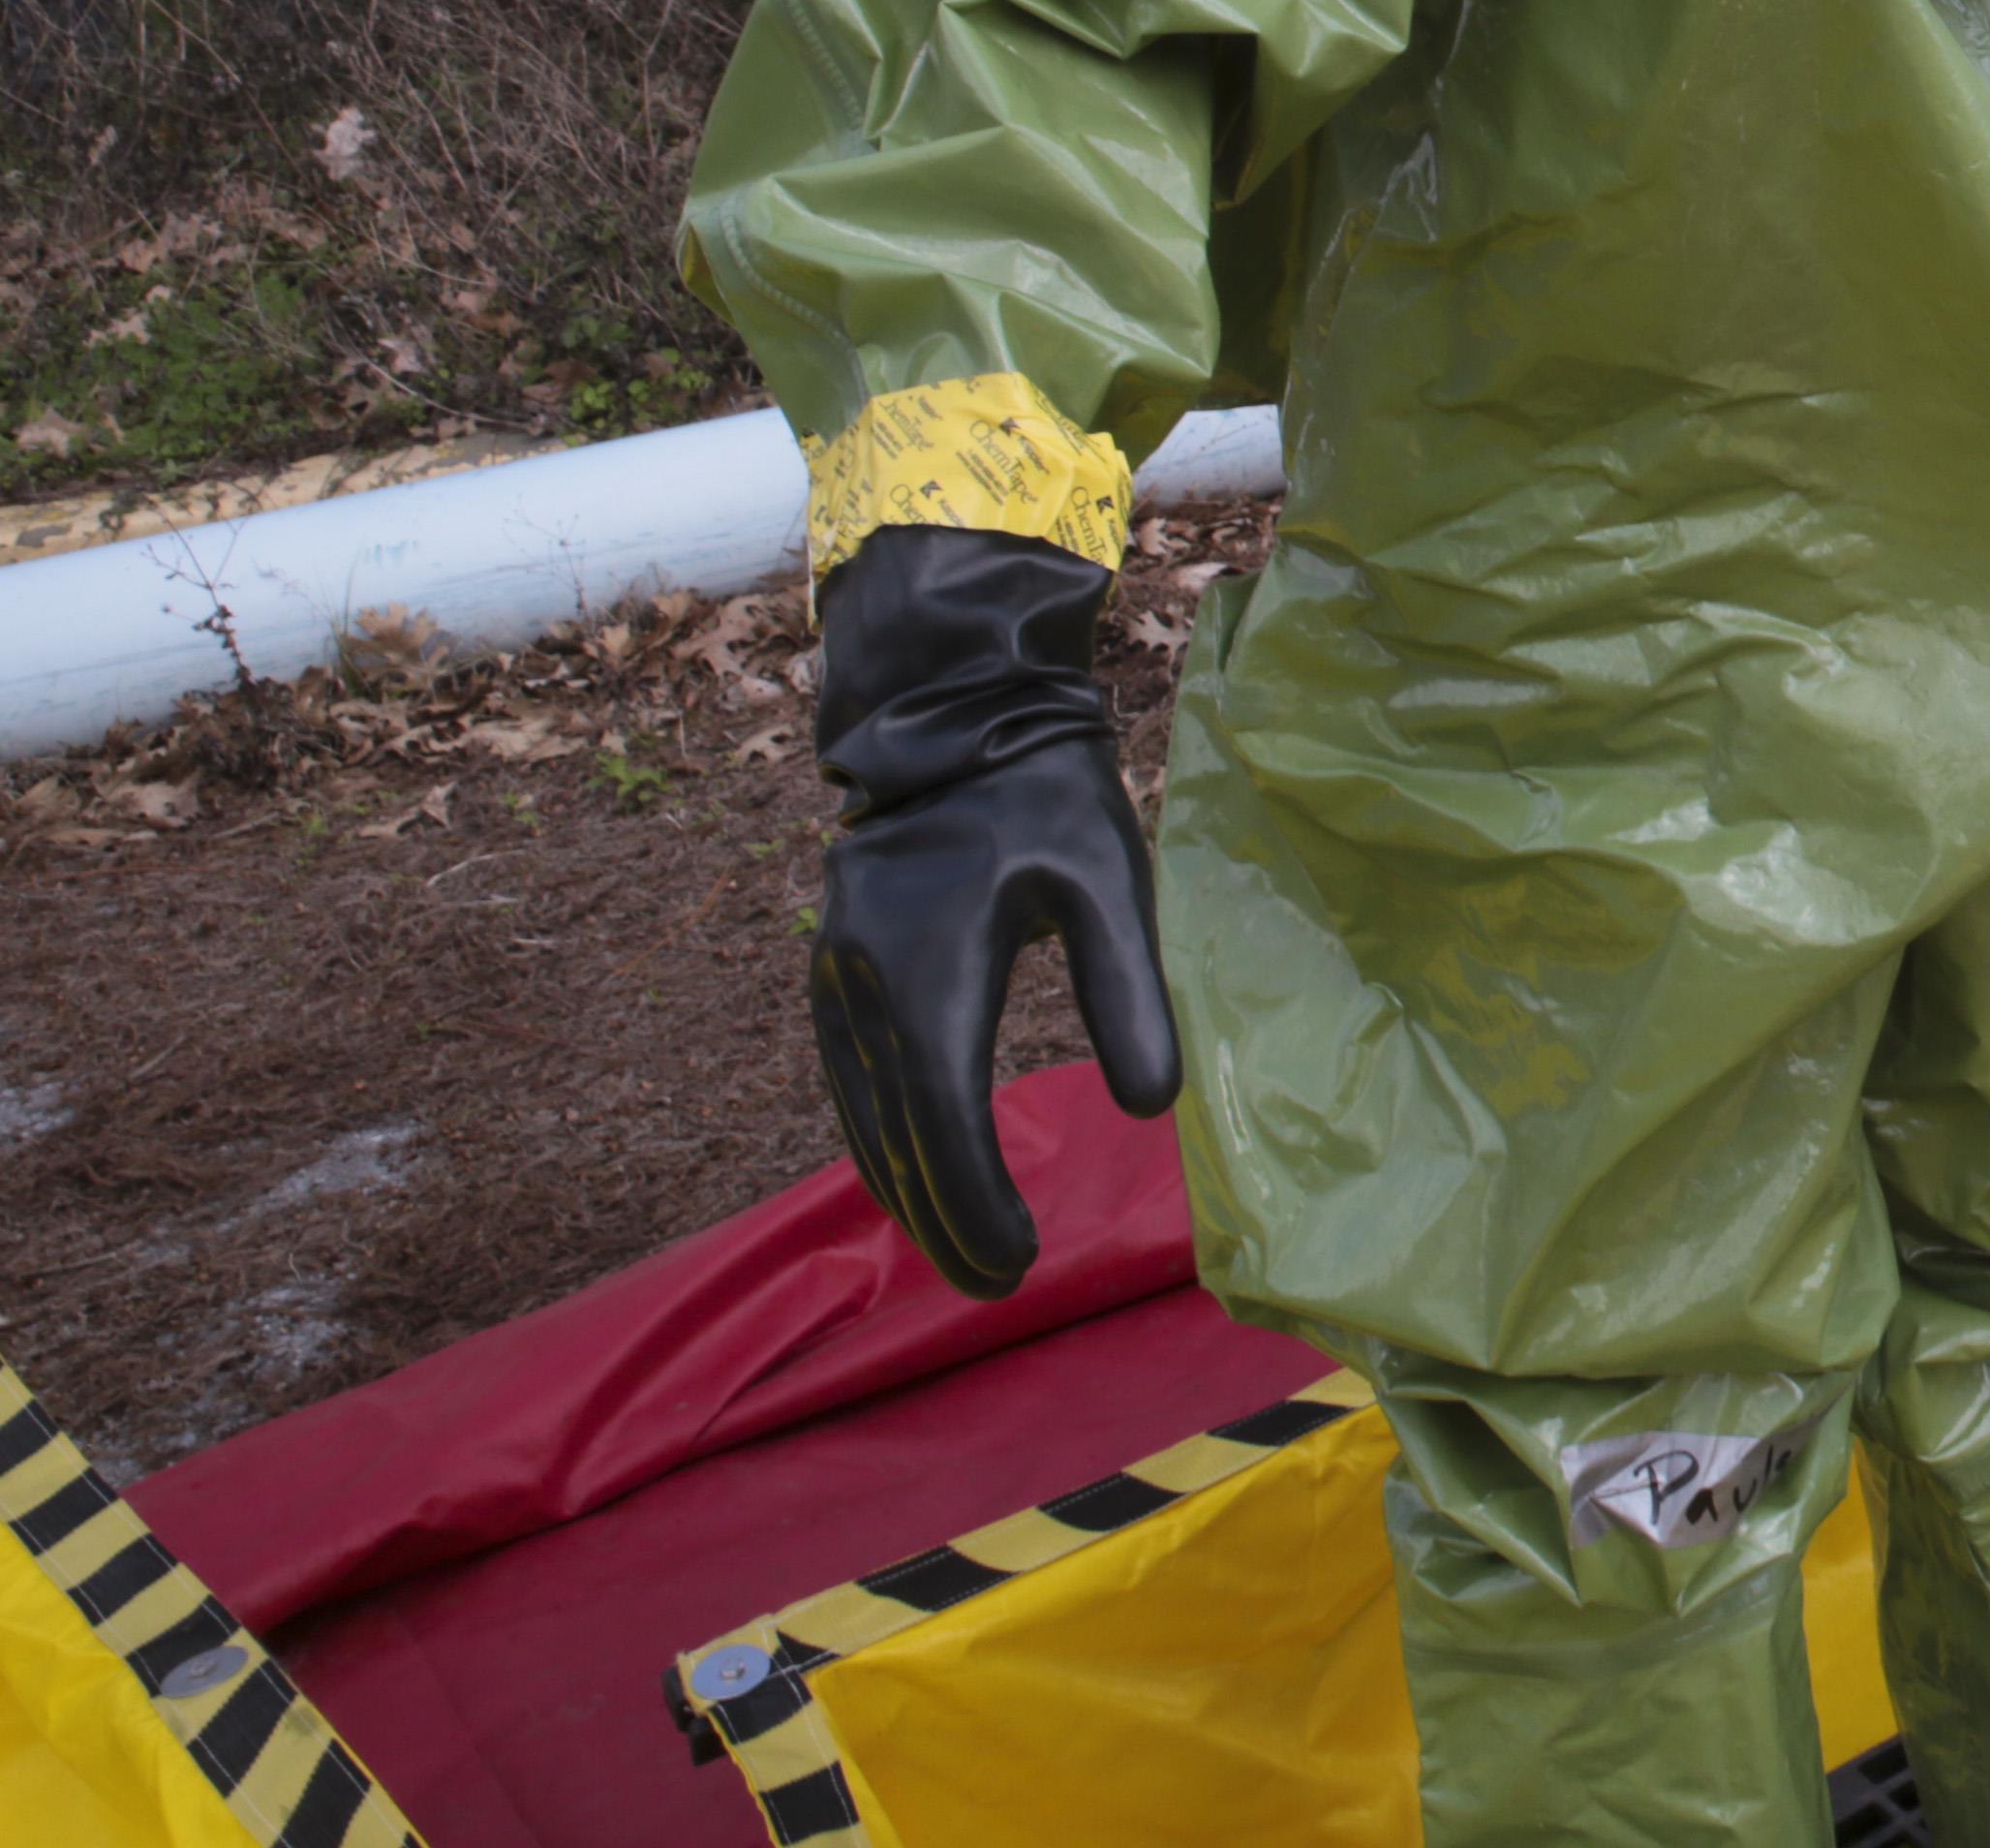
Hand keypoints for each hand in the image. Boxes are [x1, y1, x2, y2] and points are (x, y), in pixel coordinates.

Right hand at [807, 523, 1179, 1297]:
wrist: (952, 707)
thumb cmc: (1044, 794)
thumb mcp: (1109, 884)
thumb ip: (1127, 992)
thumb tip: (1152, 1108)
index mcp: (929, 974)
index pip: (943, 1124)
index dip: (976, 1204)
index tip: (1017, 1265)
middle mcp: (863, 988)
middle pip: (892, 1139)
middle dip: (943, 1221)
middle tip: (995, 1287)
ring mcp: (835, 978)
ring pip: (862, 1116)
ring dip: (908, 1189)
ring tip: (964, 1250)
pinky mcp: (834, 967)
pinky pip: (852, 1079)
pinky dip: (883, 1138)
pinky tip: (919, 1170)